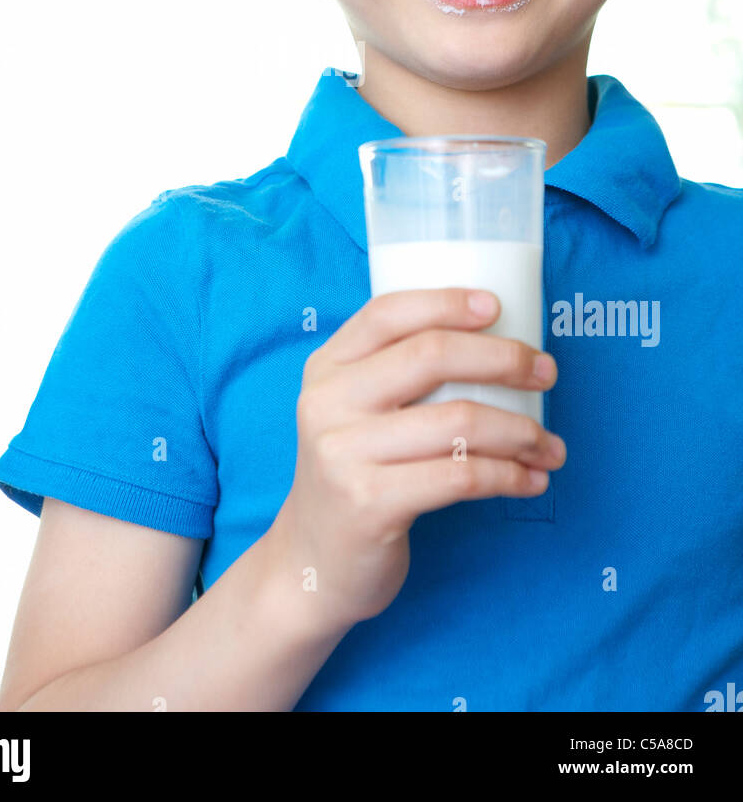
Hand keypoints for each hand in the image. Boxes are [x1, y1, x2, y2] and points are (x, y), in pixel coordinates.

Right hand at [265, 286, 564, 633]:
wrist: (313, 561)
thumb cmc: (356, 473)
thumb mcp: (353, 411)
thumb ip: (395, 373)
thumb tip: (492, 338)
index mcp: (326, 367)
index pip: (388, 313)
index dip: (446, 301)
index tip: (498, 307)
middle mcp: (328, 402)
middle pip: (432, 355)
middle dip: (504, 358)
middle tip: (547, 373)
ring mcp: (344, 453)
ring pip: (459, 421)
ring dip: (521, 431)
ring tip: (549, 445)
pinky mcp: (370, 503)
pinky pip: (461, 477)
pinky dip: (509, 476)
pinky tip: (530, 480)